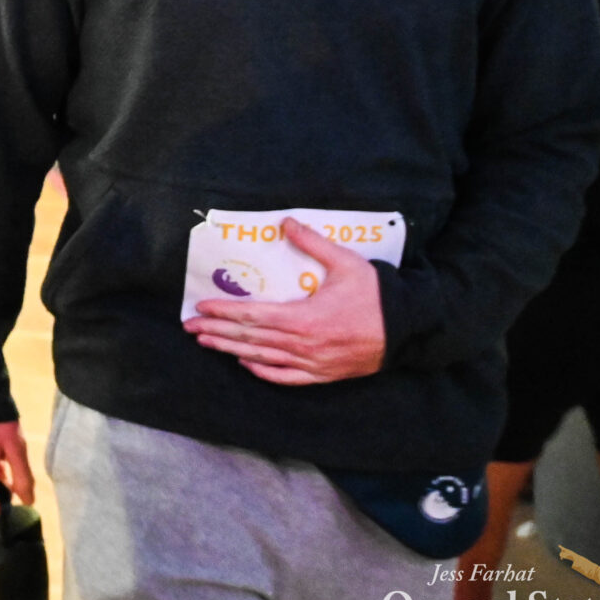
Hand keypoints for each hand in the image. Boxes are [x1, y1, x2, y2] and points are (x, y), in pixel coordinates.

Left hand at [184, 218, 386, 384]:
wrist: (410, 330)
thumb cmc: (376, 296)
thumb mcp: (346, 263)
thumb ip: (312, 243)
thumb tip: (285, 222)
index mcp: (303, 318)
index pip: (252, 315)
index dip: (224, 311)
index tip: (201, 306)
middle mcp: (303, 345)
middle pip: (250, 338)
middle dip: (217, 331)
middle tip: (190, 326)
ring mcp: (312, 363)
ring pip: (262, 358)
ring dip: (231, 350)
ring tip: (207, 343)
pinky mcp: (323, 375)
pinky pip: (286, 377)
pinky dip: (262, 371)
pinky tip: (246, 363)